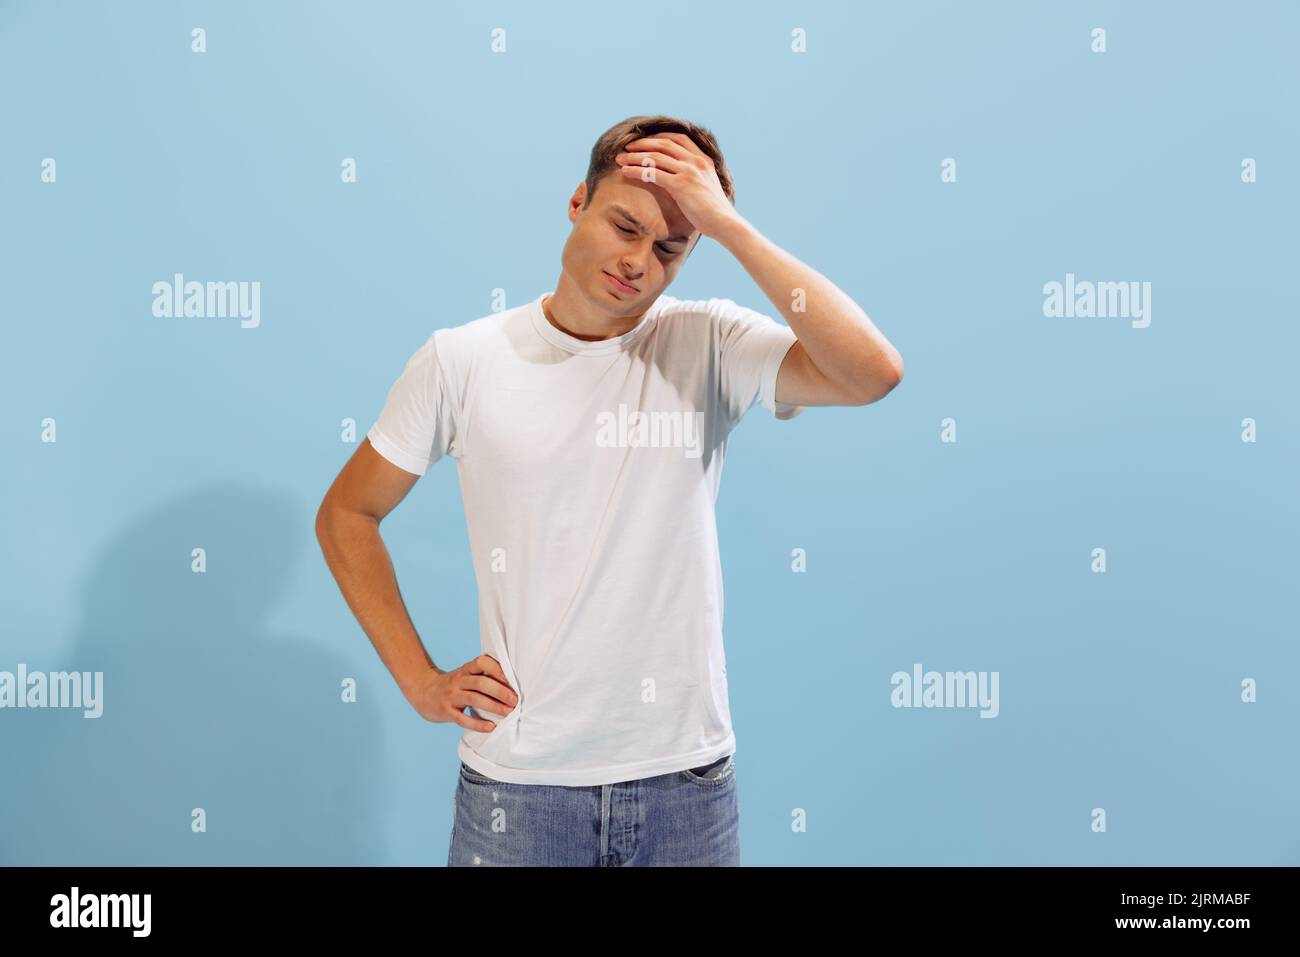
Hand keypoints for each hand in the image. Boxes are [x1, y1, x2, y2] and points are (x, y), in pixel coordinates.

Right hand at [403, 655, 517, 731]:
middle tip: (515, 700)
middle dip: (500, 691)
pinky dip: (478, 723)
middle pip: (481, 682)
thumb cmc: (453, 685)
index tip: (510, 679)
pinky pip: (462, 718)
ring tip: (508, 713)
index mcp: (465, 670)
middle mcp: (458, 681)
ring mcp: (451, 696)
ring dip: (493, 706)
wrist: (423, 691)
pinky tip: (490, 727)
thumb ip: (482, 677)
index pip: (481, 662)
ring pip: (474, 699)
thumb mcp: (465, 675)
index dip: (496, 668)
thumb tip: (511, 686)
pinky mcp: (446, 711)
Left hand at [613, 132, 742, 238]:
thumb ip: (693, 178)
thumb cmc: (714, 212)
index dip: (658, 137)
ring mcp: (688, 172)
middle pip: (664, 144)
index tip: (644, 141)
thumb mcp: (705, 187)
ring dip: (635, 157)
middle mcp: (696, 161)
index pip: (678, 138)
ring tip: (620, 159)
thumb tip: (675, 180)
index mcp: (703, 159)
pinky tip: (626, 172)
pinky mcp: (681, 185)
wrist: (725, 223)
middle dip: (642, 144)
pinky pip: (653, 173)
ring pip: (655, 157)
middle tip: (626, 147)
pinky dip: (637, 171)